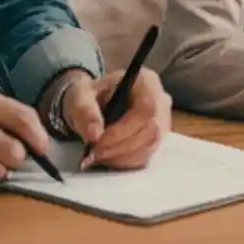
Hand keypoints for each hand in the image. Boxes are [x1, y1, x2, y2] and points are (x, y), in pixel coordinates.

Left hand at [53, 69, 171, 170]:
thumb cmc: (92, 94)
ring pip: (149, 147)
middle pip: (150, 131)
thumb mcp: (81, 95)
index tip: (98, 141)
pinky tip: (107, 157)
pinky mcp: (156, 140)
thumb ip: (85, 111)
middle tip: (93, 154)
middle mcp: (161, 101)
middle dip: (120, 147)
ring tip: (97, 156)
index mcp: (147, 82)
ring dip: (121, 157)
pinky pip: (145, 156)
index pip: (146, 109)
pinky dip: (124, 162)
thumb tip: (95, 135)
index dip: (124, 130)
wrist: (94, 101)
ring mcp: (162, 122)